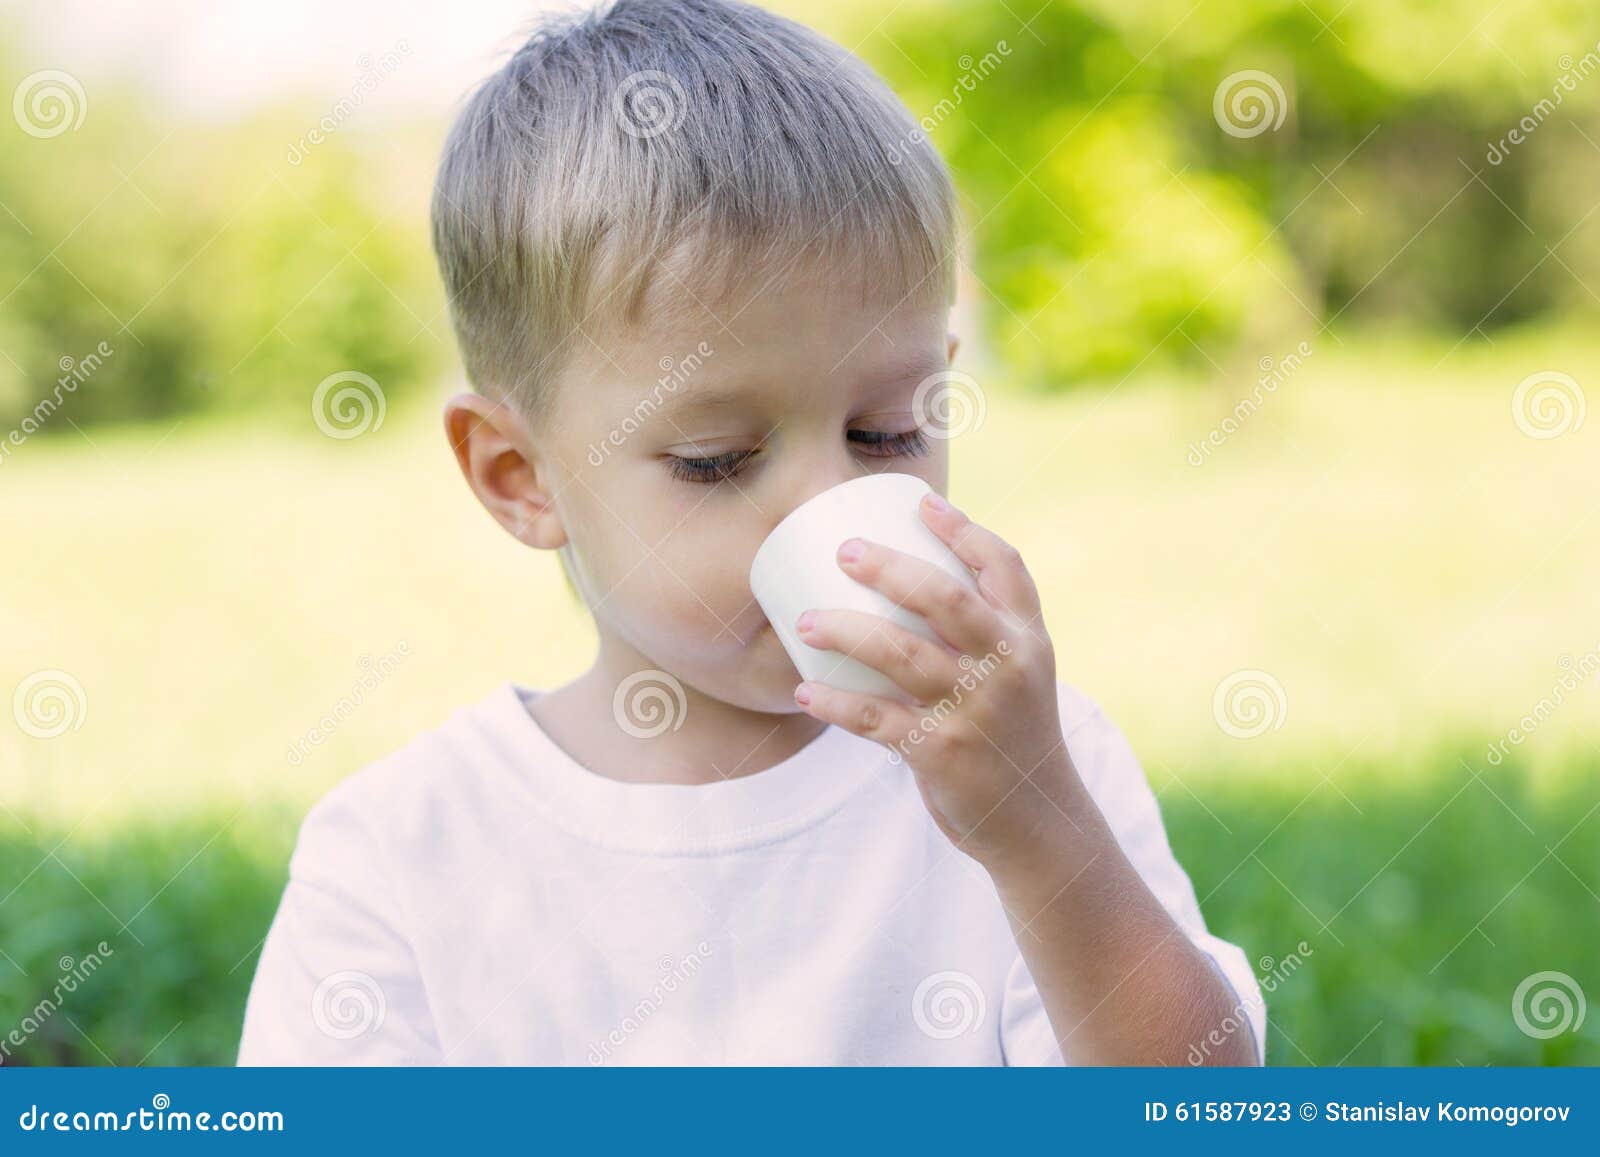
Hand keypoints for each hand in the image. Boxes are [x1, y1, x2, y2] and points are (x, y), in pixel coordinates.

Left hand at [791, 490, 1077, 867]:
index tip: (920, 503)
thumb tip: (904, 583)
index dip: (963, 530)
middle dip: (889, 568)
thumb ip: (981, 633)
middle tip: (843, 551)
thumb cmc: (1013, 735)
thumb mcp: (1020, 675)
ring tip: (806, 620)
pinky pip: (876, 720)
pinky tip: (805, 692)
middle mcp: (1007, 667)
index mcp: (1028, 638)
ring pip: (900, 653)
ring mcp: (975, 710)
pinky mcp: (942, 753)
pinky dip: (835, 705)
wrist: (1038, 822)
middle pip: (945, 598)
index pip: (1005, 567)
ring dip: (845, 630)